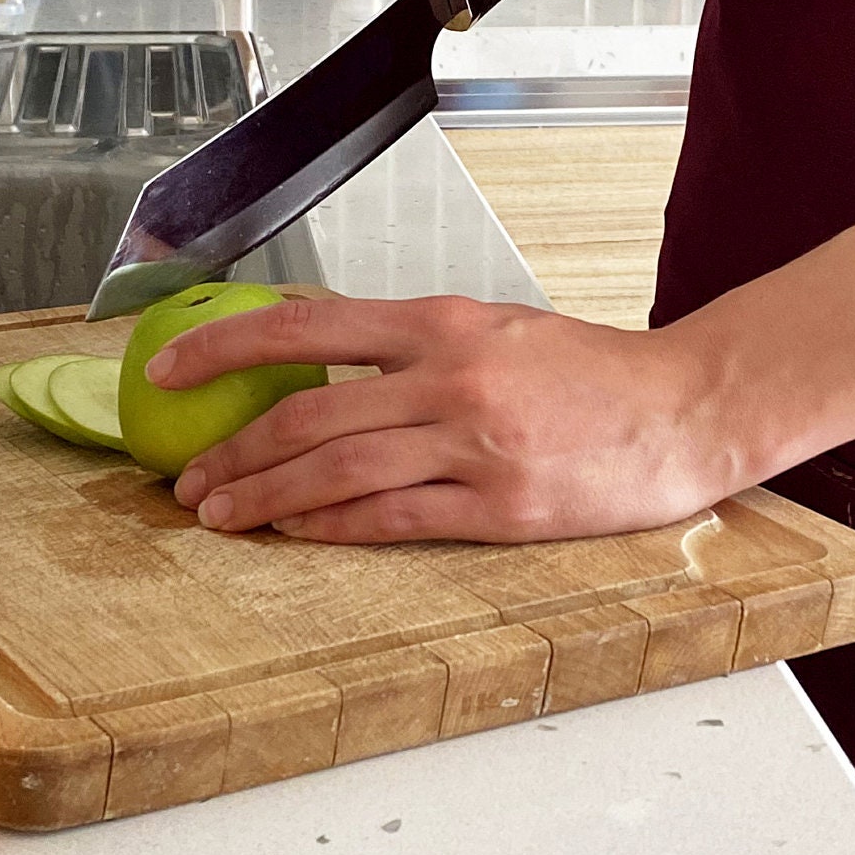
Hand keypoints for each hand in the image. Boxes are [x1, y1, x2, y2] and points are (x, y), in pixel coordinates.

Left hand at [149, 290, 746, 543]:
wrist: (687, 409)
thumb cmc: (595, 372)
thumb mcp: (499, 329)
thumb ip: (418, 346)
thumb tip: (326, 366)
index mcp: (445, 323)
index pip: (307, 327)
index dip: (223, 349)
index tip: (168, 367)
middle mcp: (451, 379)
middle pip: (307, 413)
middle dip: (233, 449)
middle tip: (188, 477)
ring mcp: (475, 446)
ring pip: (336, 471)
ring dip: (265, 496)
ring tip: (220, 515)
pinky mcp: (501, 508)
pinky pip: (393, 519)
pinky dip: (332, 527)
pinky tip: (296, 532)